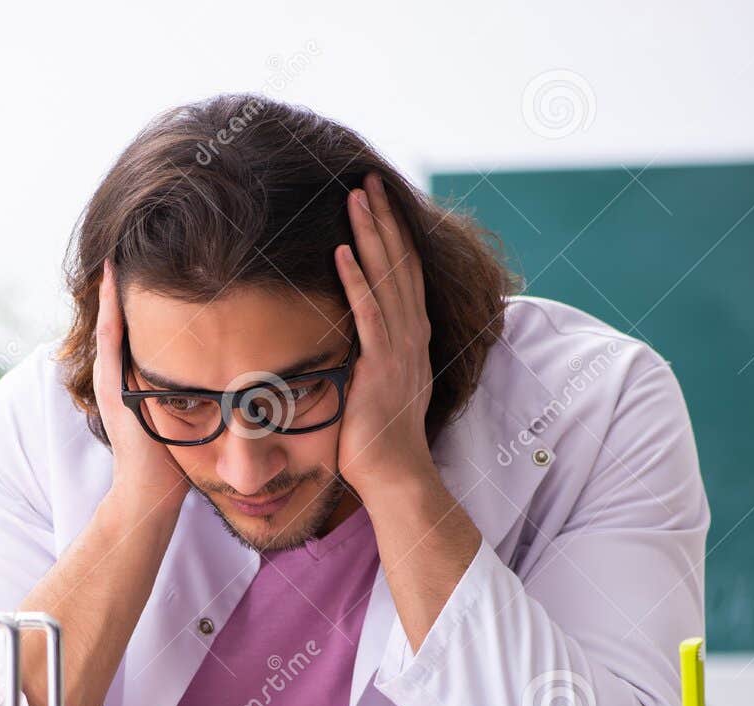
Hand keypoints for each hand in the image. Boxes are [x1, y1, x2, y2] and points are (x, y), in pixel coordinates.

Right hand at [91, 259, 188, 516]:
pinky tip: (116, 282)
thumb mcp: (189, 415)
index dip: (138, 296)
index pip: (136, 327)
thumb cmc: (175, 462)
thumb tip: (233, 374)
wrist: (151, 495)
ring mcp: (111, 380)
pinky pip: (111, 341)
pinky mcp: (112, 389)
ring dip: (112, 288)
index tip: (149, 260)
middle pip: (118, 318)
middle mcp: (119, 375)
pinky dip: (112, 311)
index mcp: (136, 378)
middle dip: (121, 283)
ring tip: (118, 252)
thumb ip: (197, 392)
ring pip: (110, 323)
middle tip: (128, 241)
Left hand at [333, 174, 437, 498]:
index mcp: (411, 339)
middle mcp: (412, 337)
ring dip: (371, 236)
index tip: (379, 200)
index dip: (393, 235)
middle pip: (400, 264)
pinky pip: (368, 316)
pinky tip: (342, 252)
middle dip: (384, 219)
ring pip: (387, 280)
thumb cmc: (378, 442)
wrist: (396, 477)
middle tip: (367, 180)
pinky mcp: (381, 368)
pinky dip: (357, 282)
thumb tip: (345, 341)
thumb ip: (366, 358)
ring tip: (356, 197)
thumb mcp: (375, 388)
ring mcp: (400, 351)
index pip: (404, 274)